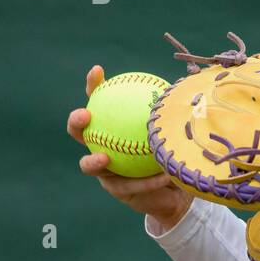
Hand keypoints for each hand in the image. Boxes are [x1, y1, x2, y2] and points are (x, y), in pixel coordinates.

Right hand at [67, 64, 192, 230]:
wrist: (177, 186)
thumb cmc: (173, 151)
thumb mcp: (176, 130)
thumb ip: (173, 113)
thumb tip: (183, 88)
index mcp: (112, 126)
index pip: (99, 102)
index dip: (93, 86)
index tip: (97, 71)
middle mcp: (102, 145)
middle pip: (79, 132)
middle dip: (76, 122)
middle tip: (86, 115)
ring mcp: (105, 169)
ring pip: (89, 165)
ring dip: (94, 160)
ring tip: (105, 157)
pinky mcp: (117, 190)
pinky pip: (129, 185)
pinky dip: (147, 181)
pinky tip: (162, 176)